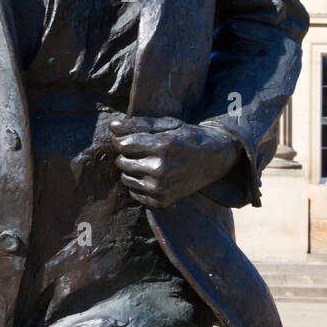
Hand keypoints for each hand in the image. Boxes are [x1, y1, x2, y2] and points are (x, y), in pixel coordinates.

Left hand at [109, 116, 239, 208]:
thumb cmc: (188, 138)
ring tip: (148, 162)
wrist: (214, 161)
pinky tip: (153, 176)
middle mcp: (161, 169)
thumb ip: (138, 124)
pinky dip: (139, 184)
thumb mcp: (168, 124)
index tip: (131, 138)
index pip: (123, 144)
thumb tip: (112, 126)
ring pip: (125, 177)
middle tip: (144, 150)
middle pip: (122, 161)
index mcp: (162, 146)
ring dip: (131, 169)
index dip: (122, 139)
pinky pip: (134, 192)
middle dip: (127, 154)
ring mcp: (161, 188)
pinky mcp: (161, 202)